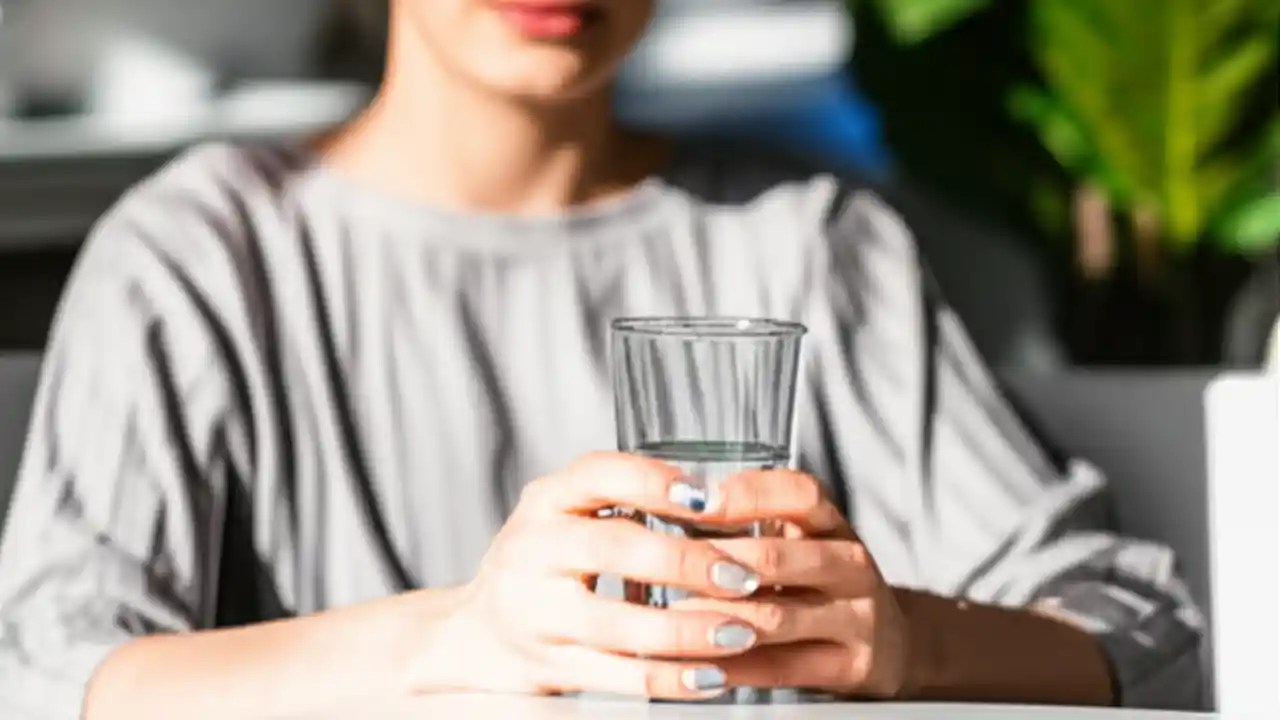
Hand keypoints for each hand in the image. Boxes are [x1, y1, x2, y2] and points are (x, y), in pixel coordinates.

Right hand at [413, 453, 768, 699]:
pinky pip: (615, 677)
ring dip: (687, 630)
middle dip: (686, 562)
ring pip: (617, 624)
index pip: (598, 474)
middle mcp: (532, 549)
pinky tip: (711, 675)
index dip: (654, 482)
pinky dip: (668, 678)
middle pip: (611, 548)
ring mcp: (535, 611)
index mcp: (547, 500)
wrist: (481, 630)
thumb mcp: (570, 512)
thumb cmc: (548, 559)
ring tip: (741, 629)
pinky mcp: (548, 664)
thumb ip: (626, 497)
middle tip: (744, 574)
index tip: (709, 499)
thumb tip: (723, 495)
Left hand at [670, 469, 912, 697]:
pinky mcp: (852, 665)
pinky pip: (781, 666)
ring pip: (775, 616)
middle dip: (714, 561)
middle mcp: (851, 564)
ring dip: (715, 616)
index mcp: (833, 523)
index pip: (799, 494)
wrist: (892, 640)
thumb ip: (750, 523)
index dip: (746, 494)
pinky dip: (734, 665)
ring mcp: (857, 617)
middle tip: (663, 565)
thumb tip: (671, 505)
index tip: (697, 500)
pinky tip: (698, 661)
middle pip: (777, 557)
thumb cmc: (823, 581)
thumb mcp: (802, 540)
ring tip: (670, 614)